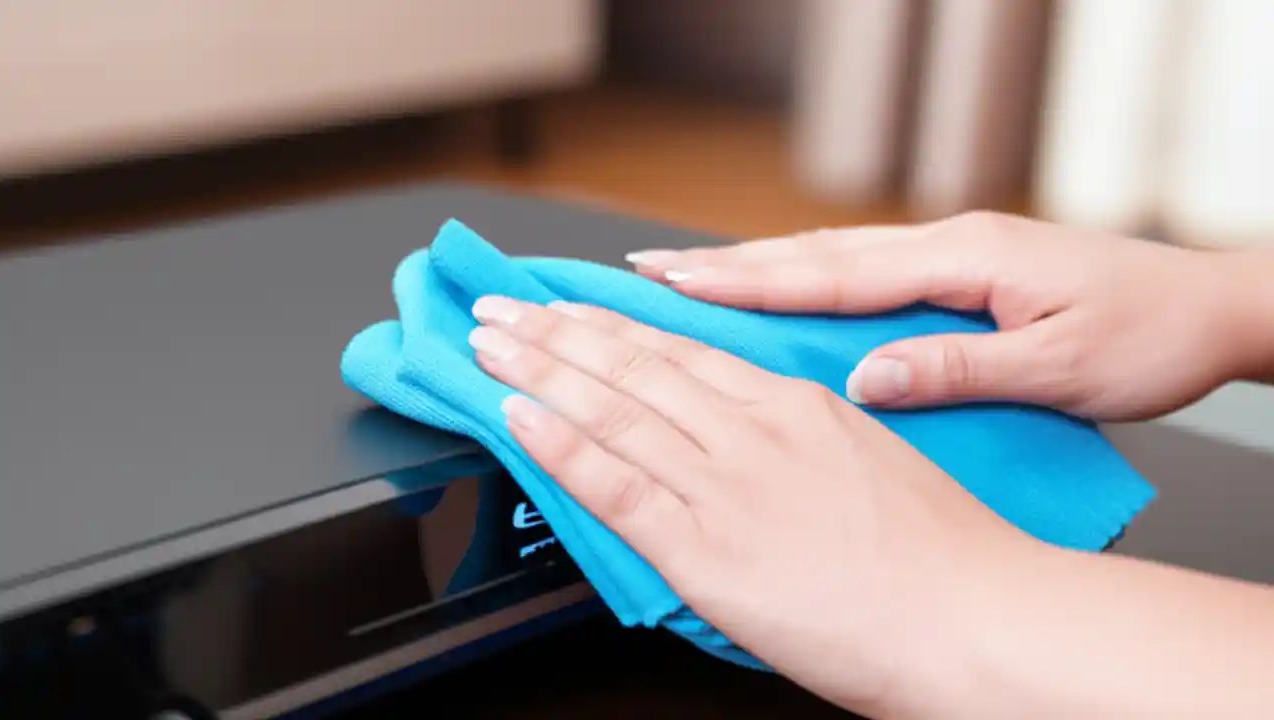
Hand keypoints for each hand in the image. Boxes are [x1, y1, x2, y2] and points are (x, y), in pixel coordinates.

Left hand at [466, 296, 1038, 717]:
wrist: (973, 617)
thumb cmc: (941, 555)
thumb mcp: (866, 466)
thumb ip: (799, 445)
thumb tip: (747, 444)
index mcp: (795, 405)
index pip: (681, 352)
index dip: (612, 328)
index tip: (567, 307)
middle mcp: (752, 430)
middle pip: (634, 366)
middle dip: (556, 332)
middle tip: (502, 306)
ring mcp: (726, 484)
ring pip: (613, 410)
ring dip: (540, 371)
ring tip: (489, 343)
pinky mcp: (706, 548)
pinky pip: (614, 483)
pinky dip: (558, 445)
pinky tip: (518, 414)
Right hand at [626, 212, 1273, 420]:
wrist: (1207, 309)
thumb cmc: (1145, 336)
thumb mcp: (1058, 365)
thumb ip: (955, 369)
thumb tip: (862, 378)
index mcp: (964, 260)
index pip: (831, 274)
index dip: (747, 281)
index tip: (674, 282)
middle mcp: (948, 245)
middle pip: (814, 254)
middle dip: (727, 264)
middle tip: (647, 271)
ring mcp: (953, 253)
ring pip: (833, 258)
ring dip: (757, 266)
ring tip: (687, 278)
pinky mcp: (961, 271)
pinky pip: (863, 273)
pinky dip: (805, 279)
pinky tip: (777, 293)